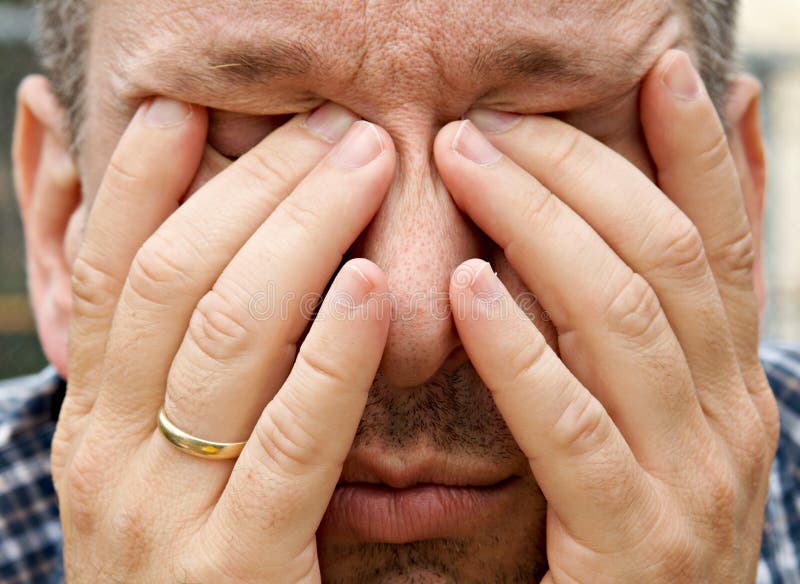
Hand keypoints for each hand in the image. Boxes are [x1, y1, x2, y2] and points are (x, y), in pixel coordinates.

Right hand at [51, 100, 394, 581]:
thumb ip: (179, 376)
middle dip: (256, 183)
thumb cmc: (194, 566)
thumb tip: (218, 266)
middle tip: (332, 121)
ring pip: (227, 334)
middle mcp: (107, 456)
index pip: (110, 272)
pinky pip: (289, 441)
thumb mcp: (159, 464)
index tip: (193, 107)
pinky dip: (330, 353)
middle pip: (178, 277)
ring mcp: (163, 514)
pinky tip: (372, 288)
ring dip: (302, 231)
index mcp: (93, 422)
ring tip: (364, 163)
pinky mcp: (238, 570)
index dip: (140, 181)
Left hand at [435, 50, 778, 581]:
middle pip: (663, 254)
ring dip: (541, 226)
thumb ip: (660, 321)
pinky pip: (572, 426)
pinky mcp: (632, 543)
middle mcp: (730, 416)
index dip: (698, 148)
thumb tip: (657, 217)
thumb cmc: (636, 519)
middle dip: (578, 172)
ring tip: (469, 165)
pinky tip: (472, 290)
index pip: (723, 236)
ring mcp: (691, 480)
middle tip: (488, 123)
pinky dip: (523, 350)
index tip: (660, 68)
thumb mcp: (667, 412)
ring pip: (622, 318)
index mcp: (733, 378)